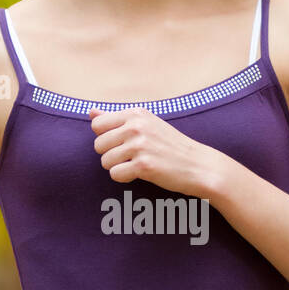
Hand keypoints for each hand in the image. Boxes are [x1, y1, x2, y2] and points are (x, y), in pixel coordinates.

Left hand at [88, 105, 219, 196]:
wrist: (198, 165)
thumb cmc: (169, 146)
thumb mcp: (146, 124)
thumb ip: (116, 118)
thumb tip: (90, 111)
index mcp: (136, 113)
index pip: (97, 124)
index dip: (106, 137)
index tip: (123, 143)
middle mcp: (136, 126)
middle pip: (98, 145)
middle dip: (110, 155)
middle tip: (131, 157)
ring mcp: (140, 145)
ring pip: (105, 161)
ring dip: (118, 167)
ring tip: (137, 164)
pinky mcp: (143, 165)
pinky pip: (115, 174)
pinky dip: (124, 178)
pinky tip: (140, 174)